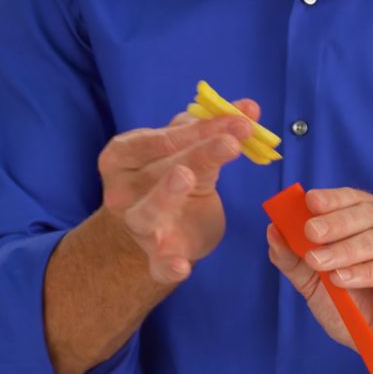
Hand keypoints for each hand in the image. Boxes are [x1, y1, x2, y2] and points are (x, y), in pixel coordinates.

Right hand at [98, 99, 258, 283]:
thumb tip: (251, 107)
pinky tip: (181, 267)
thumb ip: (215, 127)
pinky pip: (159, 263)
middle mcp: (122, 190)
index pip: (162, 137)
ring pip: (149, 210)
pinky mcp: (156, 255)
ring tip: (186, 177)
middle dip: (200, 153)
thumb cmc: (170, 177)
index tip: (241, 121)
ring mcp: (137, 225)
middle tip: (231, 143)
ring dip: (167, 195)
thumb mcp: (190, 149)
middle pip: (163, 168)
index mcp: (123, 155)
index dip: (201, 128)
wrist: (161, 228)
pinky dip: (168, 265)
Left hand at [267, 187, 372, 373]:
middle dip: (336, 223)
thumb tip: (272, 231)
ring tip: (322, 264)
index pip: (354, 198)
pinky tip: (345, 279)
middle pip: (369, 213)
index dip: (332, 199)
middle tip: (310, 234)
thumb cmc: (358, 310)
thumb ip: (295, 259)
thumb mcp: (317, 285)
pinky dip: (369, 271)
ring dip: (348, 250)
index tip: (309, 202)